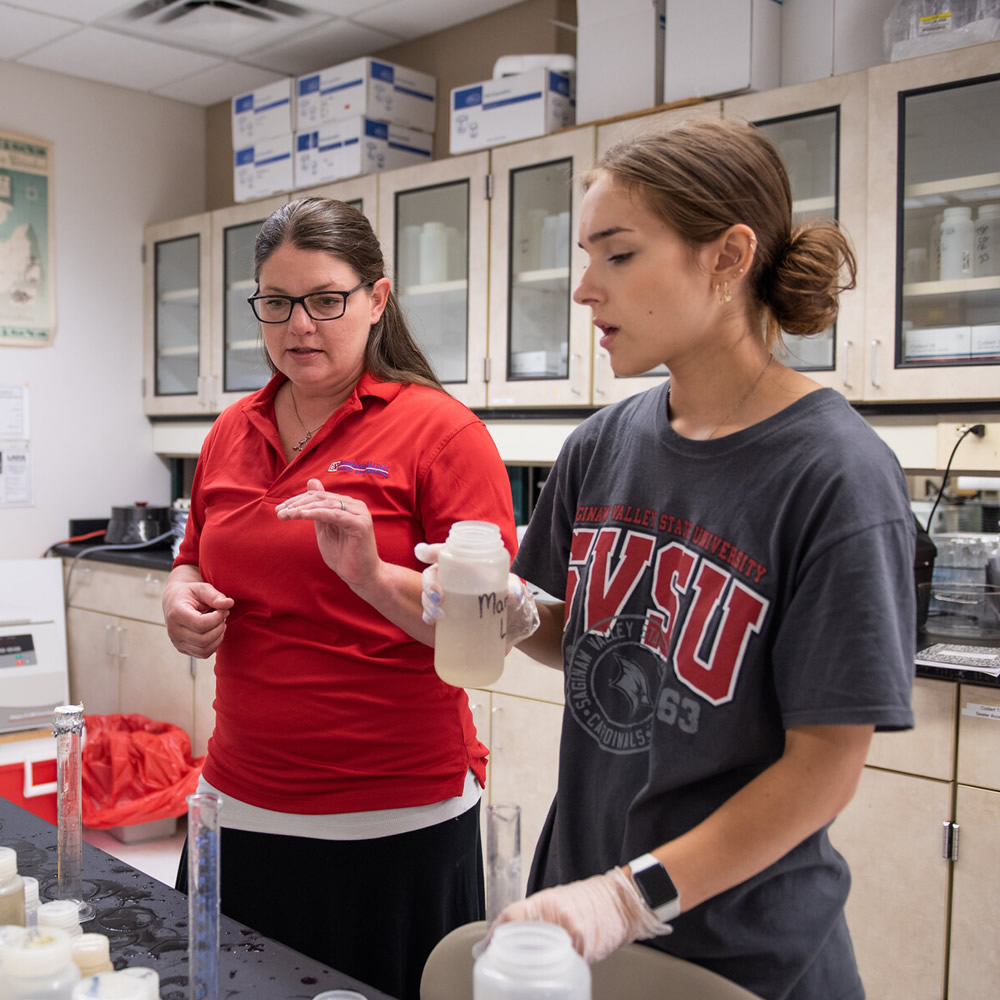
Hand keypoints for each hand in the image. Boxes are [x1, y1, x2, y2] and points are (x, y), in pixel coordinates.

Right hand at [162, 579, 232, 658]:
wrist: (175, 601)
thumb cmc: (190, 594)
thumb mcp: (202, 589)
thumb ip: (215, 596)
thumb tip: (229, 603)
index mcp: (176, 614)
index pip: (201, 624)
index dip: (218, 617)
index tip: (222, 609)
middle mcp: (174, 631)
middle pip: (203, 639)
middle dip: (219, 627)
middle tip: (223, 615)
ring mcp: (177, 642)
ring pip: (204, 650)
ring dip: (218, 637)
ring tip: (219, 623)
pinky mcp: (182, 649)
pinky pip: (203, 653)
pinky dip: (214, 644)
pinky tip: (215, 631)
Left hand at [276, 478, 380, 591]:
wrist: (361, 575)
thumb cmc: (343, 554)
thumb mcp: (325, 528)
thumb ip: (317, 508)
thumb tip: (312, 481)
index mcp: (347, 505)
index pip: (318, 496)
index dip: (297, 501)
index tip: (279, 510)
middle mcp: (355, 506)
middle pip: (321, 499)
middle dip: (297, 504)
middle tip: (279, 512)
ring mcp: (359, 514)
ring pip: (326, 505)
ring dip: (303, 509)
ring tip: (287, 515)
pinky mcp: (360, 524)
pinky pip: (334, 515)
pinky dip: (316, 513)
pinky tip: (301, 515)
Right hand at [414, 543, 539, 648]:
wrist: (503, 617)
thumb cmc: (503, 592)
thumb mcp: (509, 586)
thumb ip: (512, 586)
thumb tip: (513, 595)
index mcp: (462, 563)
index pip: (442, 552)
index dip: (429, 551)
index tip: (421, 553)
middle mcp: (449, 576)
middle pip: (430, 574)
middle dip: (429, 585)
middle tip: (439, 598)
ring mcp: (443, 594)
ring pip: (427, 594)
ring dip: (428, 603)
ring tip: (439, 614)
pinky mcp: (442, 611)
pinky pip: (428, 612)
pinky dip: (428, 616)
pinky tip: (432, 621)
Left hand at [483, 868, 671, 963]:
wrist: (622, 900)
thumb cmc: (590, 900)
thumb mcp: (558, 900)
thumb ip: (535, 916)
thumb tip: (506, 934)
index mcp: (546, 901)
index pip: (512, 916)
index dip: (495, 933)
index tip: (484, 948)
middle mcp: (555, 915)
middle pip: (522, 938)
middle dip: (510, 955)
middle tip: (500, 963)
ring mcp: (570, 933)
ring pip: (541, 957)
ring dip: (530, 967)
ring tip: (524, 973)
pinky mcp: (584, 949)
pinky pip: (562, 965)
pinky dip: (553, 972)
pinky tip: (549, 975)